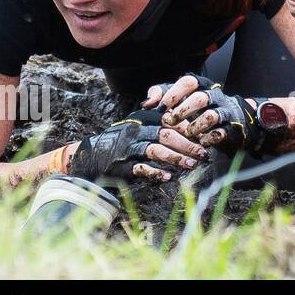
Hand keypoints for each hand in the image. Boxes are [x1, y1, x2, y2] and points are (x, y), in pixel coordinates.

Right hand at [68, 108, 206, 183]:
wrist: (90, 156)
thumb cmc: (122, 140)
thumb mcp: (139, 124)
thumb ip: (159, 118)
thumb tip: (183, 116)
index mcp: (143, 119)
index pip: (170, 121)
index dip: (188, 129)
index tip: (204, 136)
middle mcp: (136, 131)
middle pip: (166, 135)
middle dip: (187, 144)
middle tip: (203, 153)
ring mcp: (129, 148)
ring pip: (155, 150)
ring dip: (175, 158)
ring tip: (191, 165)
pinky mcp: (122, 165)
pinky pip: (141, 168)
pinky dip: (155, 172)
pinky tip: (168, 177)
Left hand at [147, 73, 260, 155]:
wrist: (235, 118)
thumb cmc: (199, 108)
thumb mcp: (180, 97)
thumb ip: (162, 95)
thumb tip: (147, 103)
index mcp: (202, 86)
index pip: (189, 82)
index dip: (174, 93)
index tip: (162, 107)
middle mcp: (215, 96)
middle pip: (200, 97)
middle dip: (183, 111)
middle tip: (170, 122)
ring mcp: (225, 111)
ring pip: (211, 116)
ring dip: (195, 127)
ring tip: (187, 133)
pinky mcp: (231, 127)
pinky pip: (220, 133)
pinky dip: (208, 139)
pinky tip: (200, 142)